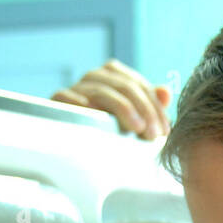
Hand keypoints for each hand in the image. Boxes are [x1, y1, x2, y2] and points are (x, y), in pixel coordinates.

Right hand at [52, 59, 170, 139]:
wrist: (67, 146)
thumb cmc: (105, 132)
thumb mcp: (132, 120)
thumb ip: (149, 105)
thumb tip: (166, 91)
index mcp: (112, 76)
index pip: (138, 85)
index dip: (154, 107)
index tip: (164, 131)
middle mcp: (94, 77)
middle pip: (123, 86)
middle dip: (143, 109)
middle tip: (153, 134)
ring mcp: (75, 88)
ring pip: (101, 91)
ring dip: (122, 108)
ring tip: (137, 128)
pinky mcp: (56, 101)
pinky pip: (65, 96)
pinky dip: (78, 102)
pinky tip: (92, 112)